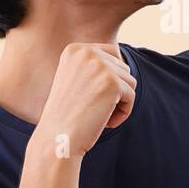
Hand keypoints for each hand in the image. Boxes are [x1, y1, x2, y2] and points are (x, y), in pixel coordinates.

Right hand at [34, 43, 136, 157]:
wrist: (57, 138)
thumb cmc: (66, 115)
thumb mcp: (73, 80)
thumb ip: (93, 67)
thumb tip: (123, 62)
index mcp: (75, 49)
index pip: (111, 54)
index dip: (109, 79)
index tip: (91, 97)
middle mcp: (87, 52)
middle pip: (123, 68)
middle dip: (115, 91)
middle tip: (94, 108)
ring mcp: (100, 66)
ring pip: (130, 82)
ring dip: (119, 102)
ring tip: (99, 115)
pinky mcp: (113, 83)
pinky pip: (131, 96)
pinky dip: (123, 113)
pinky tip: (105, 122)